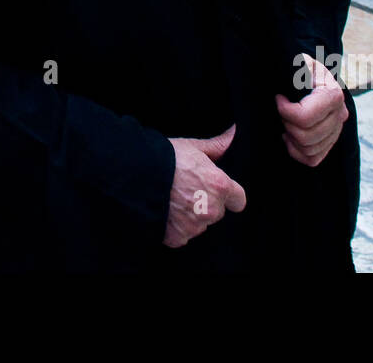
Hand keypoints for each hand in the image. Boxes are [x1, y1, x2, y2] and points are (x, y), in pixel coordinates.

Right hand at [163, 124, 246, 247]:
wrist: (134, 174)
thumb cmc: (163, 157)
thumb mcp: (192, 146)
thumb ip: (216, 146)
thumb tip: (233, 134)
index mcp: (219, 186)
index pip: (238, 200)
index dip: (229, 195)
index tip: (218, 190)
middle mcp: (210, 209)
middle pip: (217, 212)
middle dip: (206, 203)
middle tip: (186, 189)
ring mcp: (193, 226)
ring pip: (199, 224)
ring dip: (191, 216)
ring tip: (172, 199)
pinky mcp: (177, 237)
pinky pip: (182, 235)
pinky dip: (175, 227)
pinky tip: (165, 211)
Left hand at [275, 55, 347, 166]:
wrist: (309, 74)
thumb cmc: (300, 67)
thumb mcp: (300, 62)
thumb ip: (298, 68)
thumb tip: (293, 76)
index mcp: (333, 95)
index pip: (305, 117)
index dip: (285, 111)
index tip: (278, 98)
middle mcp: (340, 114)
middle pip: (306, 136)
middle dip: (287, 124)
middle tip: (280, 111)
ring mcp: (337, 130)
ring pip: (309, 149)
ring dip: (291, 137)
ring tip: (285, 121)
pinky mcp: (330, 141)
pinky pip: (313, 159)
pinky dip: (296, 151)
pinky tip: (288, 135)